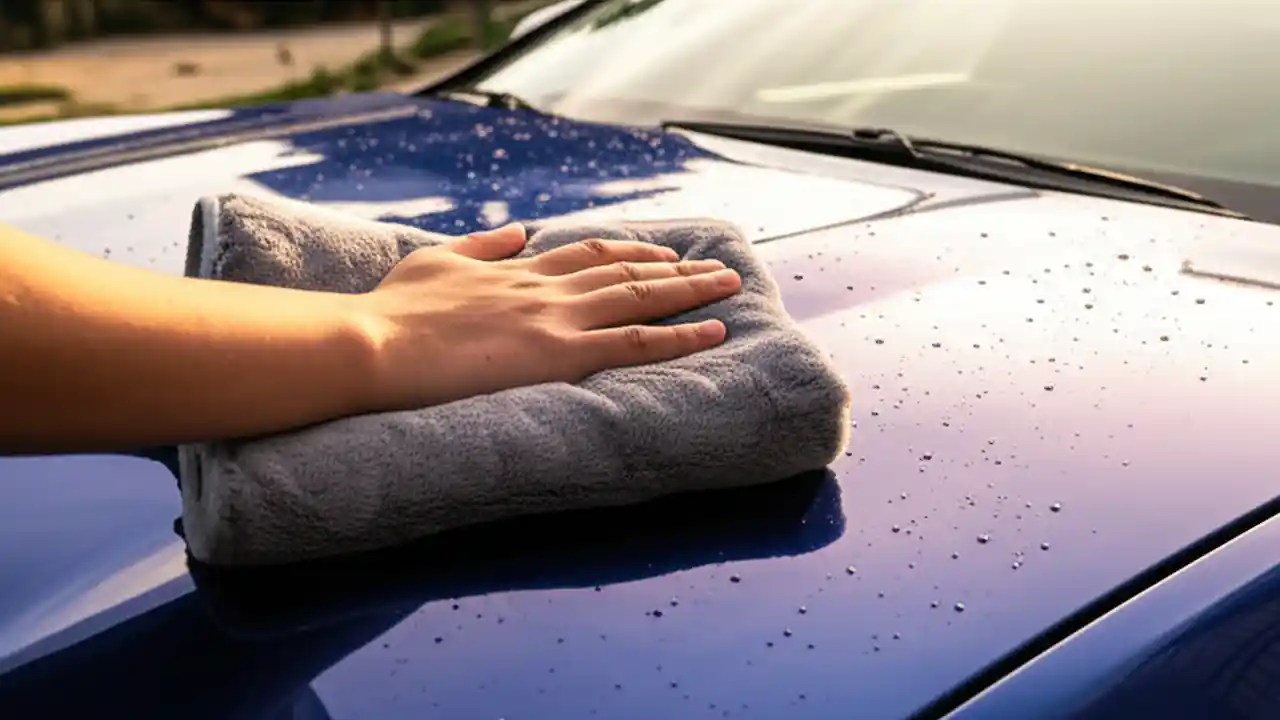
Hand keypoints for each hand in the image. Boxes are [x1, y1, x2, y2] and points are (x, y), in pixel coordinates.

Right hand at [351, 223, 741, 410]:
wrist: (374, 344)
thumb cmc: (392, 311)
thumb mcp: (435, 260)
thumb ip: (481, 247)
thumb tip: (517, 234)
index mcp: (517, 269)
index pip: (589, 255)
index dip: (632, 252)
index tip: (661, 252)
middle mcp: (546, 287)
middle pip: (628, 271)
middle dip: (676, 268)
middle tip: (716, 268)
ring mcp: (557, 319)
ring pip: (642, 298)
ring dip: (690, 291)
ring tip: (728, 287)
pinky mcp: (559, 356)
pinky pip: (635, 343)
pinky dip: (680, 335)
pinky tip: (711, 331)